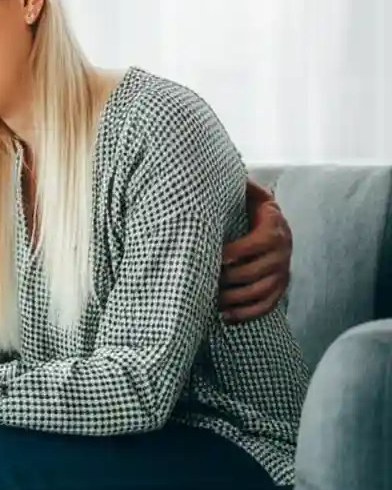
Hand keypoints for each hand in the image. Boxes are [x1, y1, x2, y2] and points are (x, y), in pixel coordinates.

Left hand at [220, 181, 292, 322]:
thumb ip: (239, 186)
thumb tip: (215, 172)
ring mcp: (282, 271)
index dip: (239, 252)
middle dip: (229, 280)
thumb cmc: (251, 208)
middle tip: (206, 281)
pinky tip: (226, 317)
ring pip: (260, 292)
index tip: (217, 258)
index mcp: (274, 228)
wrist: (273, 223)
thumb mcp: (249, 194)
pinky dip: (247, 314)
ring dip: (235, 300)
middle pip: (257, 272)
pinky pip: (266, 305)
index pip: (259, 243)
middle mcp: (283, 252)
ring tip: (212, 302)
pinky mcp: (280, 287)